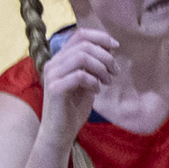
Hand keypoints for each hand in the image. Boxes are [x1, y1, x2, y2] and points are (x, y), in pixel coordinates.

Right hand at [38, 28, 115, 144]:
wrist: (60, 133)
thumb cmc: (73, 108)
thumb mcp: (87, 82)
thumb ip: (93, 66)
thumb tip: (109, 50)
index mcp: (60, 59)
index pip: (79, 35)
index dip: (100, 37)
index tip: (116, 46)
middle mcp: (53, 63)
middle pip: (84, 45)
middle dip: (106, 56)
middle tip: (115, 72)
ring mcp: (52, 75)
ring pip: (82, 57)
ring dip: (101, 68)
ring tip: (107, 81)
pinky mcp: (55, 88)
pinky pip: (79, 75)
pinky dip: (93, 81)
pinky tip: (97, 90)